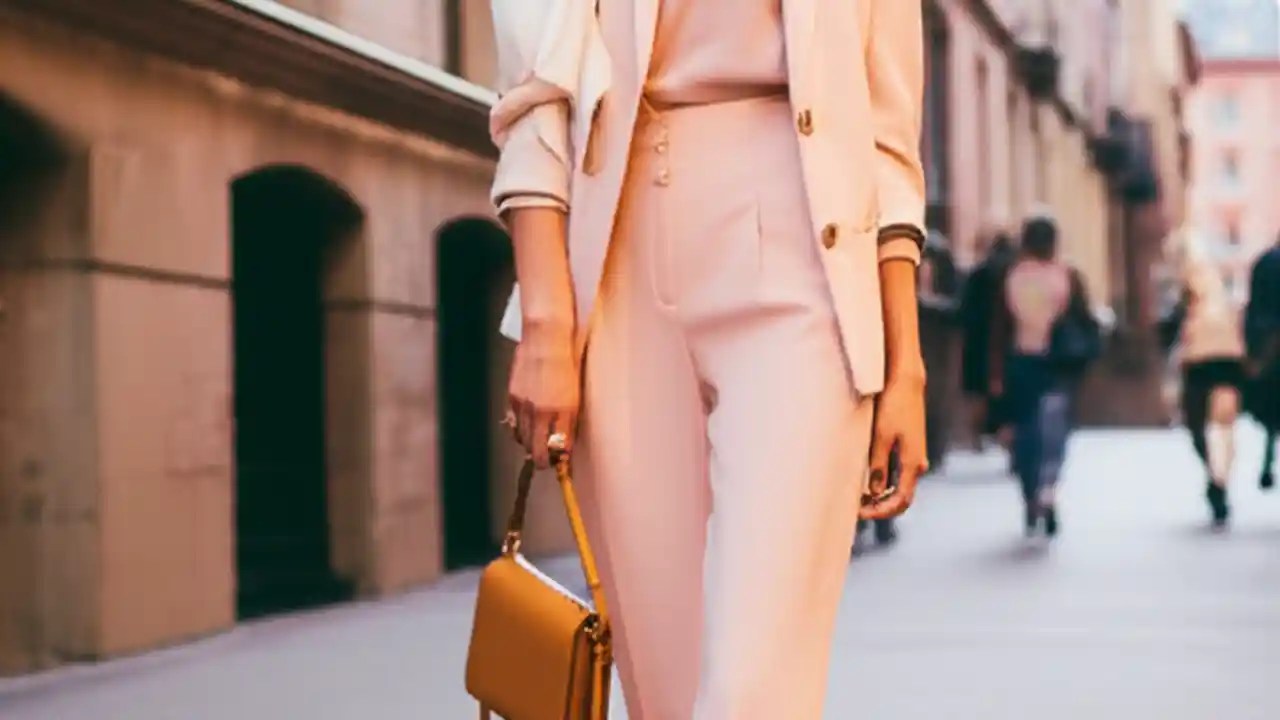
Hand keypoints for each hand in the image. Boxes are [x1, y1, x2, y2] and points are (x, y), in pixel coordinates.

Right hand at [507, 322, 578, 467]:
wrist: (546, 338)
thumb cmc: (568, 362)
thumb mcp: (575, 393)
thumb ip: (568, 419)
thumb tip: (564, 442)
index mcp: (560, 410)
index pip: (555, 446)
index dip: (555, 459)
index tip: (558, 462)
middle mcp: (540, 410)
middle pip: (535, 448)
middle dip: (541, 457)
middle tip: (546, 459)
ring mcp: (523, 404)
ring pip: (522, 438)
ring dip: (528, 444)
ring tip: (536, 443)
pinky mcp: (512, 396)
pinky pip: (513, 423)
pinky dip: (518, 430)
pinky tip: (524, 428)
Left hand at [860, 376, 927, 520]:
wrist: (907, 382)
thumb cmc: (893, 406)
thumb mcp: (880, 436)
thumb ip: (878, 465)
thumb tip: (875, 492)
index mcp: (912, 463)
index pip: (901, 500)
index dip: (881, 512)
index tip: (861, 513)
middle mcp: (918, 463)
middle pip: (903, 497)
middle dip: (881, 507)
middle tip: (858, 509)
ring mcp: (916, 456)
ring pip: (901, 486)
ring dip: (883, 496)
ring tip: (859, 497)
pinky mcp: (911, 448)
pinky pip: (900, 474)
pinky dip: (886, 483)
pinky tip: (869, 480)